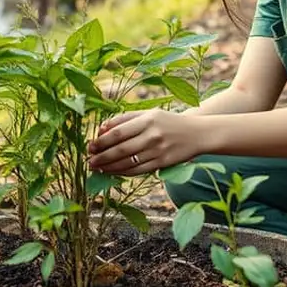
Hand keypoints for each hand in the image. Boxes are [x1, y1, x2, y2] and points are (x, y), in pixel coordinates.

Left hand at [87, 109, 203, 175]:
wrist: (197, 133)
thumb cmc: (168, 121)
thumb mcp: (149, 114)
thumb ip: (126, 119)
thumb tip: (102, 128)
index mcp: (147, 119)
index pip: (118, 132)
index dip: (102, 141)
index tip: (90, 146)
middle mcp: (152, 135)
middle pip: (121, 148)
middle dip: (102, 156)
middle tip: (89, 160)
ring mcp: (158, 150)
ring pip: (128, 162)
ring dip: (109, 167)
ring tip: (97, 168)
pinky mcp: (163, 163)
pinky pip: (139, 170)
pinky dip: (123, 172)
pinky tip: (113, 172)